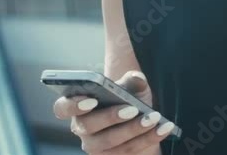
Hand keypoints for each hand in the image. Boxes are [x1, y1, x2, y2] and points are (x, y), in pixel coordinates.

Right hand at [52, 70, 175, 153]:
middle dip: (111, 117)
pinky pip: (128, 151)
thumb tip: (136, 78)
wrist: (142, 121)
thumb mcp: (131, 87)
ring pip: (110, 141)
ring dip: (135, 129)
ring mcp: (95, 146)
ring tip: (154, 117)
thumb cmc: (129, 100)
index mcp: (78, 106)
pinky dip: (149, 138)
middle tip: (132, 108)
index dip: (72, 105)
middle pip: (88, 126)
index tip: (91, 100)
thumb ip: (131, 80)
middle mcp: (81, 128)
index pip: (62, 108)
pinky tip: (164, 127)